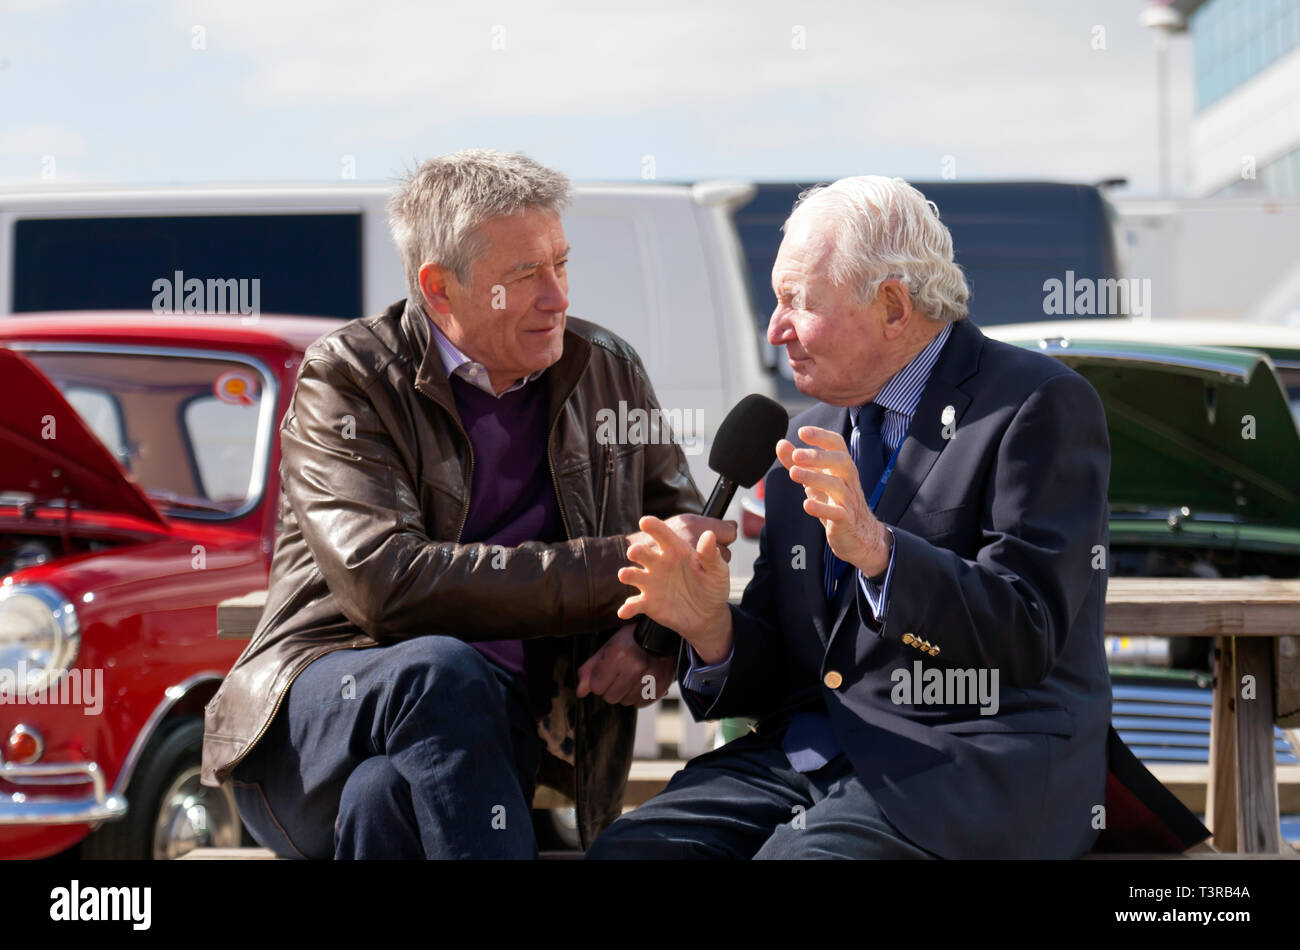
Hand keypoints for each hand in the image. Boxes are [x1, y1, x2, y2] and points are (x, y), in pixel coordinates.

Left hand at [575, 622, 676, 706]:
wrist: (660, 635)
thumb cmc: (630, 640)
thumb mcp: (607, 648)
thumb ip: (590, 670)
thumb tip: (580, 692)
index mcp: (617, 654)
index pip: (597, 687)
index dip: (598, 682)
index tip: (605, 673)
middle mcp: (634, 666)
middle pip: (611, 698)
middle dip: (611, 689)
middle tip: (619, 675)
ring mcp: (650, 677)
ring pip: (626, 702)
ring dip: (626, 693)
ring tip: (632, 677)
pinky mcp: (661, 686)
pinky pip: (641, 703)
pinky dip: (639, 695)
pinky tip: (641, 681)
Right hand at [617, 515, 732, 659]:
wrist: (707, 615)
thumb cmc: (711, 586)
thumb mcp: (717, 571)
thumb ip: (711, 554)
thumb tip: (709, 534)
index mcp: (676, 551)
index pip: (664, 535)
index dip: (655, 527)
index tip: (645, 521)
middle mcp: (659, 564)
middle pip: (643, 553)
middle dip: (637, 551)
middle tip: (634, 551)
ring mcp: (651, 583)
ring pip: (634, 575)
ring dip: (627, 574)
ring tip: (624, 575)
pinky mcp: (647, 603)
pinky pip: (634, 604)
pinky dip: (628, 607)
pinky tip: (625, 611)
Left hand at [778, 425, 890, 576]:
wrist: (858, 535)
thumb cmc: (834, 501)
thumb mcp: (815, 479)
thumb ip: (797, 462)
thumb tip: (781, 443)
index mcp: (841, 467)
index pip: (836, 445)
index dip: (821, 436)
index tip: (802, 432)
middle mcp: (848, 480)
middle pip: (841, 461)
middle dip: (818, 456)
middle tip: (796, 455)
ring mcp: (848, 500)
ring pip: (837, 486)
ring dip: (814, 478)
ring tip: (793, 473)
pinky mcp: (845, 521)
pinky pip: (837, 513)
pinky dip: (821, 508)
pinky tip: (806, 504)